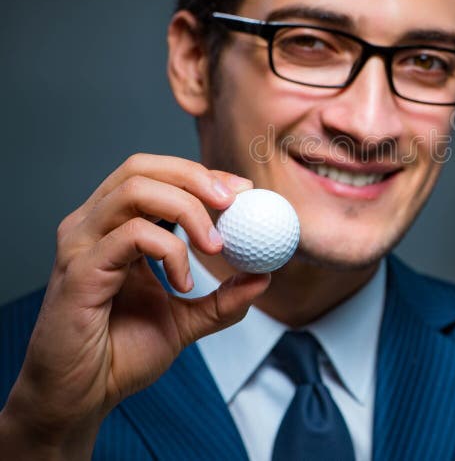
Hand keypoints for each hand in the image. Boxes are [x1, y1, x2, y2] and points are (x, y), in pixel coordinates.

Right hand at [0, 154, 270, 458]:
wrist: (82, 397)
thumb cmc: (120, 355)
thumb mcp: (187, 321)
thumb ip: (224, 298)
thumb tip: (264, 276)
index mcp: (114, 227)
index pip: (157, 176)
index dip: (202, 176)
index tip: (244, 192)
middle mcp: (92, 225)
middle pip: (141, 167)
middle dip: (195, 176)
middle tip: (234, 202)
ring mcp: (81, 243)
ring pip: (136, 190)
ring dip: (188, 208)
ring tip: (215, 245)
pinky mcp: (80, 269)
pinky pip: (132, 235)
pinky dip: (171, 251)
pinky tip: (183, 283)